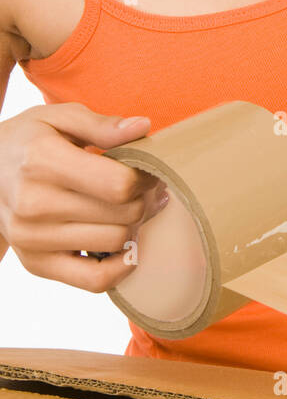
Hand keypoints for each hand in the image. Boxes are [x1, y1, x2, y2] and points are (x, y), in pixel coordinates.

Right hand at [0, 102, 165, 291]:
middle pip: (122, 214)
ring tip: (128, 209)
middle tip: (145, 189)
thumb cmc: (29, 142)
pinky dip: (119, 267)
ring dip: (134, 227)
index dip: (145, 178)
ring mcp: (32, 238)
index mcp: (42, 162)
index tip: (146, 171)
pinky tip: (122, 246)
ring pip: (115, 242)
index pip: (119, 184)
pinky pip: (94, 280)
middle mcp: (33, 204)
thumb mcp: (58, 117)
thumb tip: (143, 127)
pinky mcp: (35, 263)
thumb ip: (101, 125)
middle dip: (144, 200)